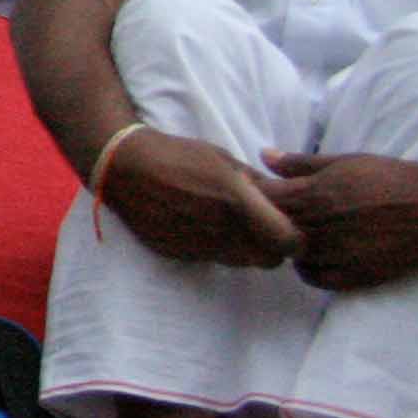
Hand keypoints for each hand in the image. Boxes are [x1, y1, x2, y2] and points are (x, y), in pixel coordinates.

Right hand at [101, 131, 300, 268]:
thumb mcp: (222, 157)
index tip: (288, 225)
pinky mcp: (181, 254)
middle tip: (263, 227)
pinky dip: (218, 248)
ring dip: (246, 249)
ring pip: (243, 263)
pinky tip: (202, 225)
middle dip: (273, 247)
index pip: (289, 242)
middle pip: (270, 260)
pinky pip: (213, 259)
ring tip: (231, 224)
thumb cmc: (176, 154)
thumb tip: (283, 195)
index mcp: (237, 203)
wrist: (123, 166)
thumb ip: (256, 181)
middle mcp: (222, 231)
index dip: (294, 238)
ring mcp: (200, 246)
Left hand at [263, 152, 417, 290]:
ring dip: (290, 246)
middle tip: (275, 217)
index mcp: (315, 194)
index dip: (255, 197)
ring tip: (300, 234)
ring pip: (292, 256)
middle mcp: (322, 226)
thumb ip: (300, 163)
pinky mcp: (358, 275)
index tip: (258, 194)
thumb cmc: (390, 179)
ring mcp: (339, 254)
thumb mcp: (343, 162)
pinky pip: (317, 279)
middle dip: (269, 222)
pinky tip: (317, 256)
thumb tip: (264, 156)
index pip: (262, 199)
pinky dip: (310, 269)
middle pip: (272, 229)